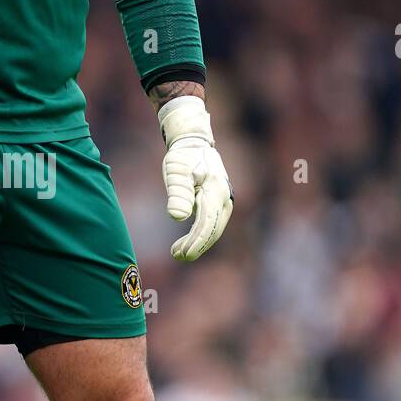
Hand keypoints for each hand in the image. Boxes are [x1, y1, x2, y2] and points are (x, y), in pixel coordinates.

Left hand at [158, 95, 232, 260]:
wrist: (195, 144)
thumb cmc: (183, 157)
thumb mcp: (176, 170)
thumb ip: (178, 193)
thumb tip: (178, 218)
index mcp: (216, 190)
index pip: (208, 223)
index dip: (196, 242)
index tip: (182, 254)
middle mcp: (224, 198)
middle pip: (213, 230)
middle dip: (196, 246)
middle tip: (177, 256)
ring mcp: (223, 202)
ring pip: (213, 229)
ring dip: (197, 244)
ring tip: (176, 252)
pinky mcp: (218, 205)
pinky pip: (211, 225)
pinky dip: (199, 236)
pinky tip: (184, 244)